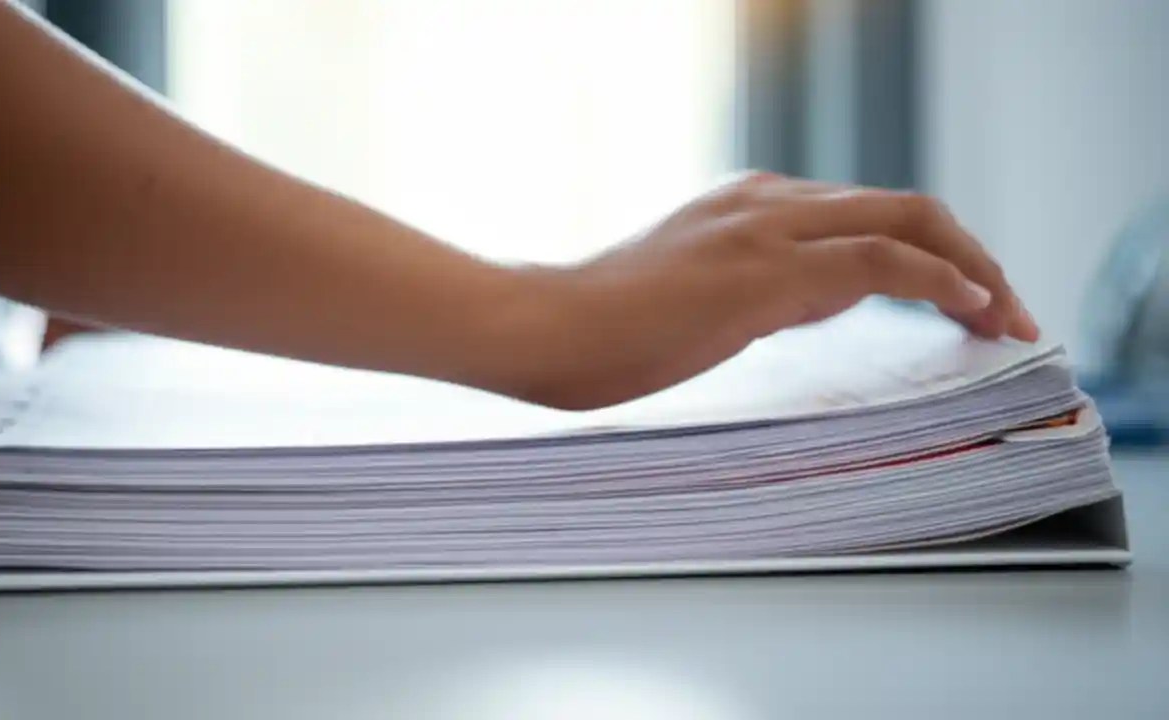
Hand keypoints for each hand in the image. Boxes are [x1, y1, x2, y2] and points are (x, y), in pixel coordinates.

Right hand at [514, 172, 1037, 409]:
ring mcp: (765, 229)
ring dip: (972, 269)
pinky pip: (881, 260)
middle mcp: (764, 202)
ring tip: (1007, 318)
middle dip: (968, 255)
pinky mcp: (765, 271)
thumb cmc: (600, 329)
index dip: (925, 253)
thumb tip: (812, 307)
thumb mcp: (693, 297)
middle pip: (902, 206)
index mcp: (745, 207)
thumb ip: (753, 290)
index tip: (957, 299)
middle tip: (1003, 309)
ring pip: (906, 220)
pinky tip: (974, 309)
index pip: (862, 215)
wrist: (542, 328)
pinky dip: (942, 280)